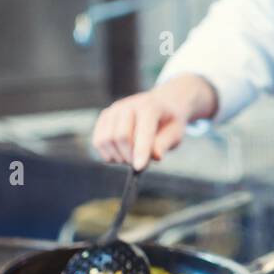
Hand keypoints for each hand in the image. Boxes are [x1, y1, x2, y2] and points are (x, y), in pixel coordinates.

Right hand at [91, 74, 216, 170]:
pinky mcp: (104, 118)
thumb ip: (164, 144)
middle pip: (121, 136)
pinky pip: (98, 141)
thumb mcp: (175, 133)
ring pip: (105, 139)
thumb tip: (154, 156)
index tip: (139, 168)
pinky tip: (120, 155)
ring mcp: (114, 110)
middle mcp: (128, 105)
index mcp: (149, 106)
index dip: (141, 151)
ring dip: (117, 156)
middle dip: (129, 156)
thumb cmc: (168, 122)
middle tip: (139, 164)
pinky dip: (107, 154)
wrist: (160, 105)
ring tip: (131, 158)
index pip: (142, 130)